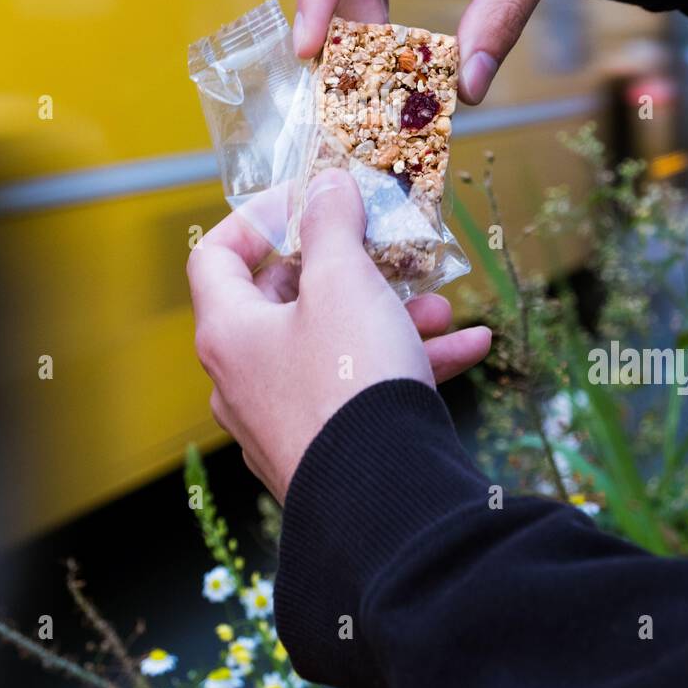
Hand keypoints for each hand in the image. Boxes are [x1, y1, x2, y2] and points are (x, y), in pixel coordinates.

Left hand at [187, 170, 490, 501]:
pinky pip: (363, 392)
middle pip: (286, 301)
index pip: (217, 256)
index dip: (257, 218)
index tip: (308, 200)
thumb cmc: (349, 380)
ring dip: (390, 317)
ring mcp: (284, 418)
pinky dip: (408, 365)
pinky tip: (469, 346)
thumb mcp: (343, 283)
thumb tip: (327, 184)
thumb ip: (332, 225)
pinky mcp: (326, 450)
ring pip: (335, 347)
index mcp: (229, 331)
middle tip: (386, 248)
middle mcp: (244, 377)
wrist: (381, 503)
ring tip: (441, 303)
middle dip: (347, 270)